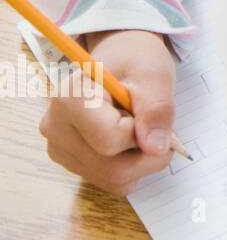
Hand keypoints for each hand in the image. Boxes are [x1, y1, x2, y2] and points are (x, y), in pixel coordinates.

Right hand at [38, 29, 176, 195]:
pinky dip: (130, 166)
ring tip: (141, 128)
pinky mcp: (71, 161)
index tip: (146, 110)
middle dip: (148, 153)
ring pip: (112, 179)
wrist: (121, 58)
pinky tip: (130, 141)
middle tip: (156, 125)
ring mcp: (60, 148)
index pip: (111, 140)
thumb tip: (156, 148)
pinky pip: (109, 180)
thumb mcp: (154, 75)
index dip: (143, 131)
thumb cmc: (135, 60)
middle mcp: (55, 127)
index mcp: (69, 99)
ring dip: (141, 161)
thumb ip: (157, 109)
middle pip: (111, 168)